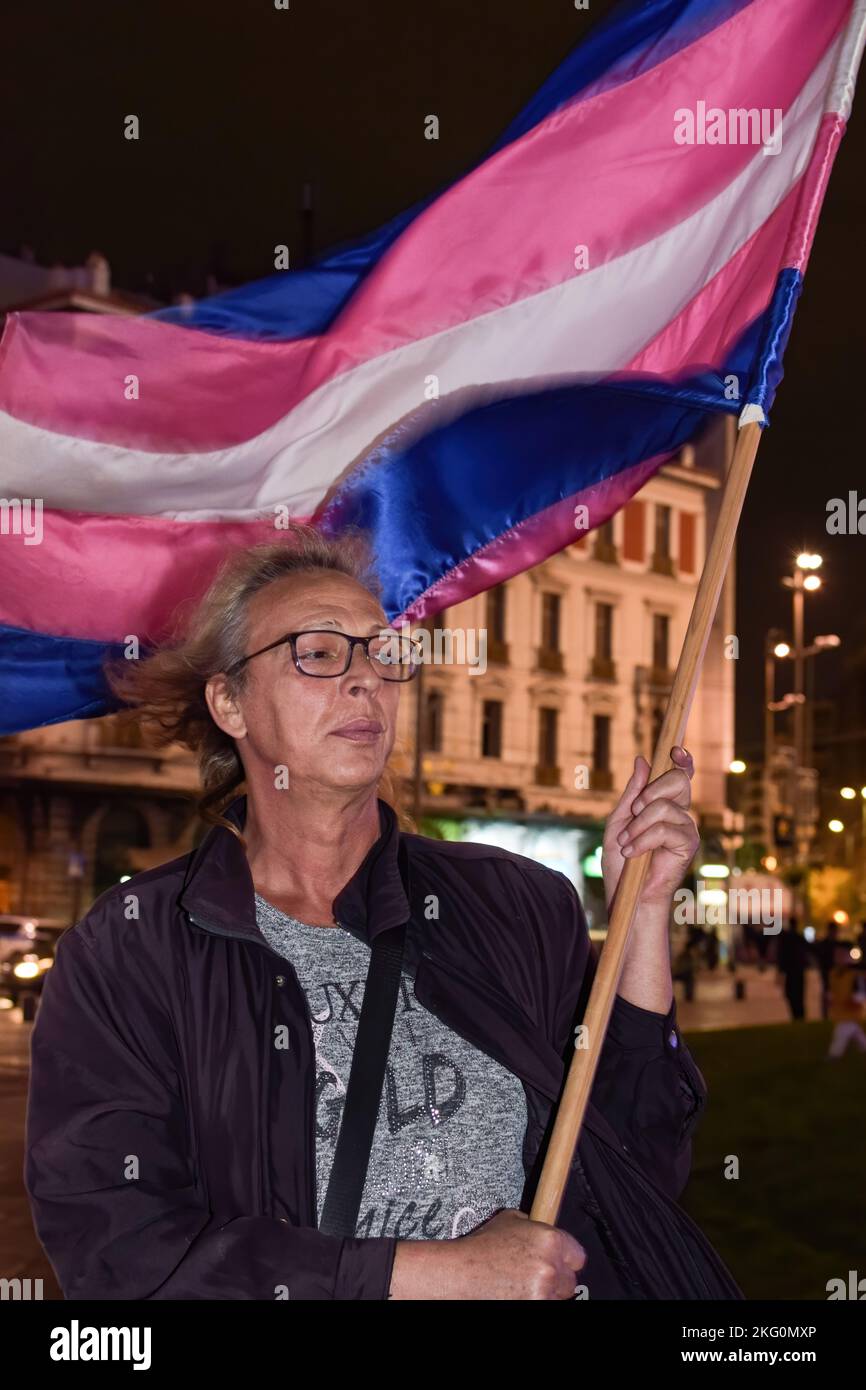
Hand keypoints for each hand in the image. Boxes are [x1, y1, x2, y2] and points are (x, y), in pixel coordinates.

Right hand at [388, 1210, 585, 1299]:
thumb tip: (541, 1228)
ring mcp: (543, 1291)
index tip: (560, 1261)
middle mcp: (551, 1266)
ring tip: (522, 1284)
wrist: (461, 1273)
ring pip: (557, 1296)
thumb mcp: (510, 1221)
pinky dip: (533, 1299)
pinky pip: (544, 1304)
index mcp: (550, 1240)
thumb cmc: (481, 1248)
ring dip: (545, 1291)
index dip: (567, 1258)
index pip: (578, 1256)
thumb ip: (533, 1225)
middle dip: (556, 1278)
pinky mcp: (535, 1307)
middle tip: (536, 1274)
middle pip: (570, 1280)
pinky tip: (516, 1292)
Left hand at [602, 746, 699, 909]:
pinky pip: (663, 829)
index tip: (675, 749)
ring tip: (627, 843)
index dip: (682, 760)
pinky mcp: (688, 845)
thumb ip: (632, 792)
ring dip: (637, 825)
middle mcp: (680, 813)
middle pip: (678, 780)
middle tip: (634, 811)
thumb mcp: (619, 819)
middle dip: (651, 791)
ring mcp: (686, 828)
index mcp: (665, 804)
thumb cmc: (621, 860)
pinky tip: (633, 853)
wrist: (626, 893)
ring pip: (663, 807)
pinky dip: (642, 840)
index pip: (681, 775)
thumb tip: (642, 760)